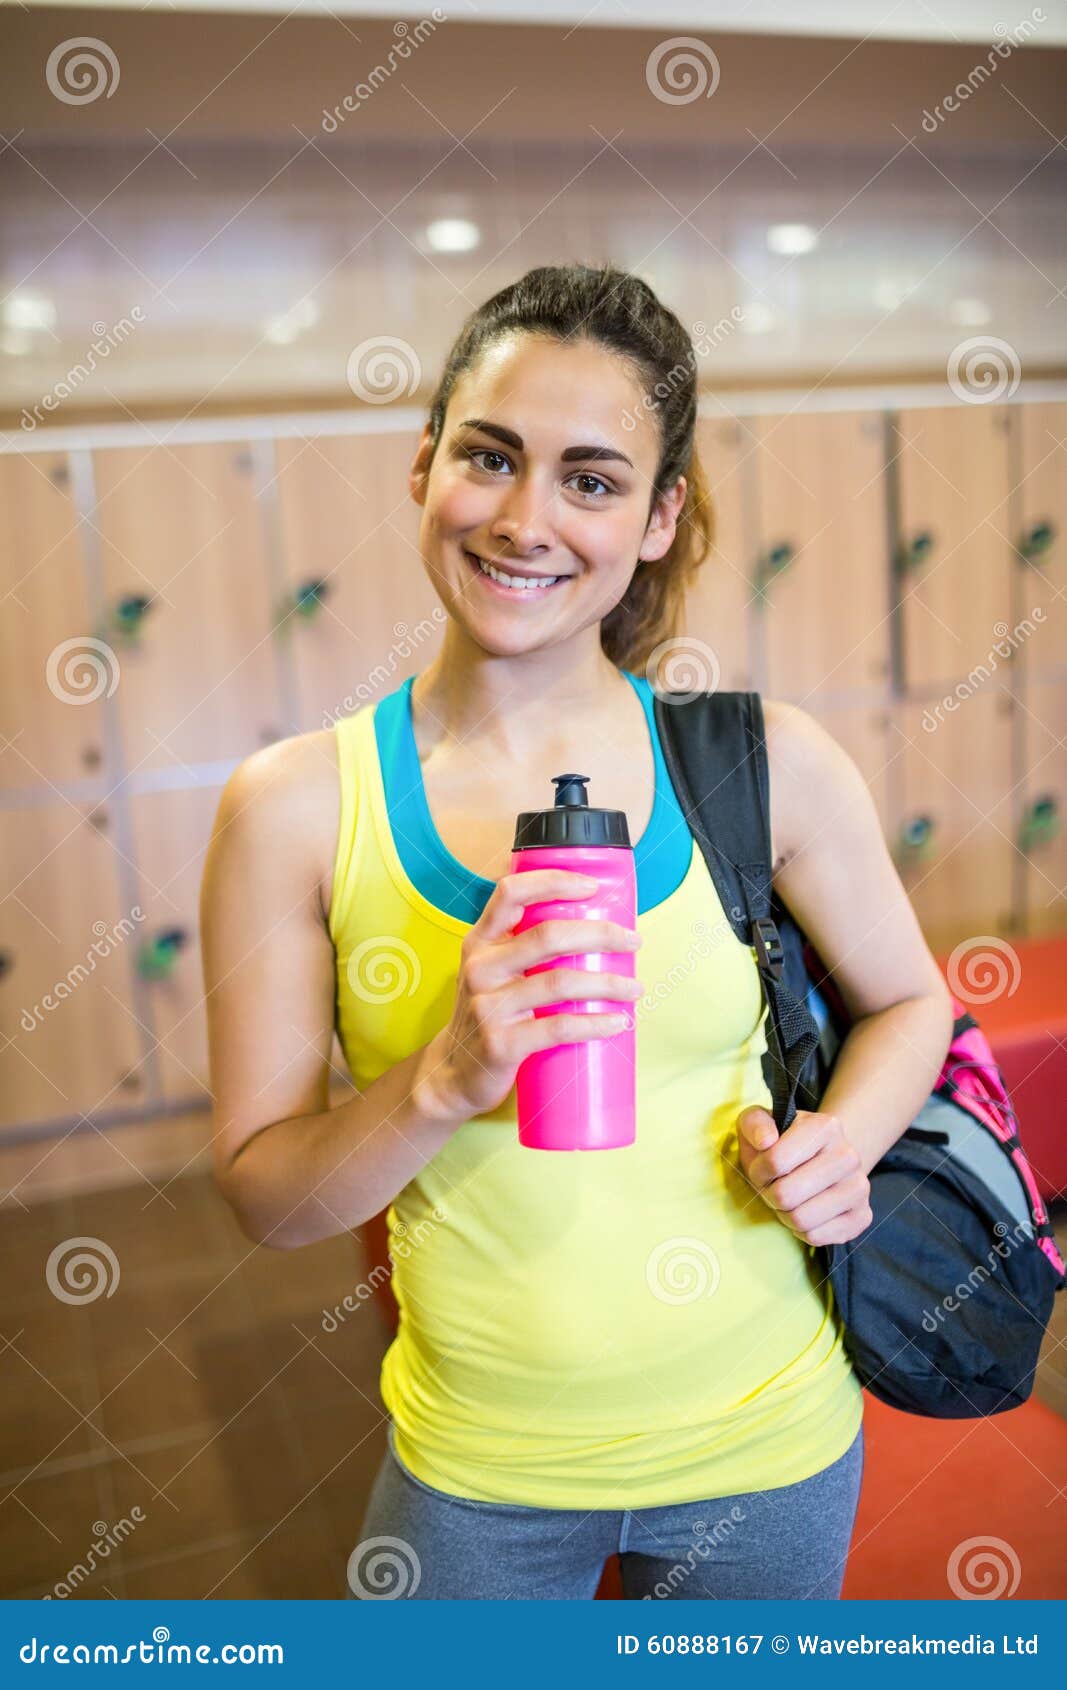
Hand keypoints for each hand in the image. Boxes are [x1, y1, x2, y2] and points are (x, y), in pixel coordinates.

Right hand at [415, 868, 642, 1122]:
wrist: (455, 1074)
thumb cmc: (489, 1014)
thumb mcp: (493, 972)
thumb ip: (525, 947)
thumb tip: (594, 928)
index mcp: (480, 942)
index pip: (511, 893)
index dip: (553, 882)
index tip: (593, 887)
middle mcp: (480, 968)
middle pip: (549, 936)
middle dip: (601, 934)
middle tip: (633, 941)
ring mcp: (489, 1006)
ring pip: (560, 982)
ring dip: (607, 983)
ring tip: (634, 988)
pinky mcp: (502, 1044)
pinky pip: (558, 1028)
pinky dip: (595, 1023)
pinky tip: (617, 1022)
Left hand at [735, 1106, 872, 1246]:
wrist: (823, 1158)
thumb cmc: (783, 1143)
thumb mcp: (759, 1122)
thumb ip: (754, 1124)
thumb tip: (765, 1141)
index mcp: (825, 1127)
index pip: (775, 1161)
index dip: (758, 1171)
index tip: (762, 1169)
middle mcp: (849, 1155)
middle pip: (786, 1195)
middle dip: (769, 1195)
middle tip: (773, 1188)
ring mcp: (859, 1188)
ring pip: (801, 1219)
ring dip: (784, 1215)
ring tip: (788, 1200)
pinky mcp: (862, 1216)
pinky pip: (817, 1237)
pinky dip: (801, 1231)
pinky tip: (804, 1211)